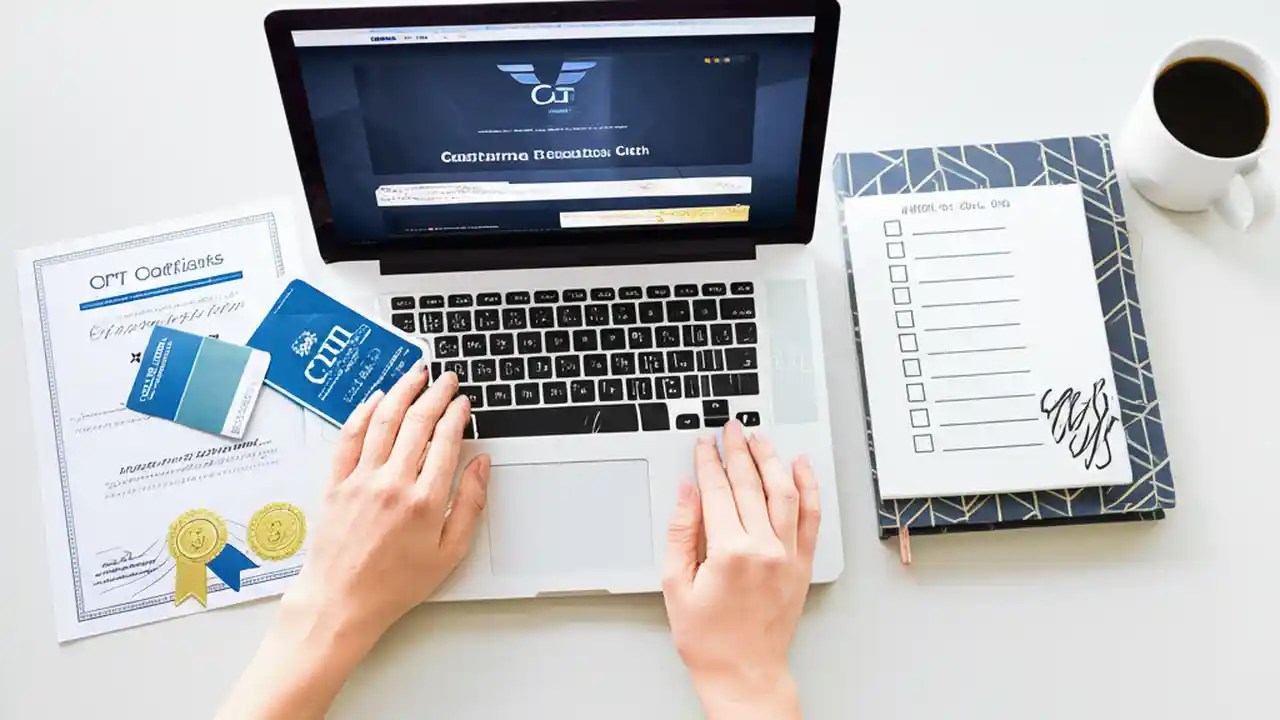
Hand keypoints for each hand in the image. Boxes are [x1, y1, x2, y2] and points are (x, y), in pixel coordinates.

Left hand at [286, 367, 489, 643]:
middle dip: (435, 394)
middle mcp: (392, 483)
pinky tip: (375, 398)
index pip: (446, 440)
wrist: (341, 602)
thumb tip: (481, 466)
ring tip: (415, 374)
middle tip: (446, 379)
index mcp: (425, 500)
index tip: (463, 403)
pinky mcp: (336, 483)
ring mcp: (361, 480)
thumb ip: (470, 504)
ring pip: (383, 420)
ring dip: (402, 391)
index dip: (457, 414)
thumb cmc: (395, 584)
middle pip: (417, 422)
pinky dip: (363, 412)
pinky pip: (350, 437)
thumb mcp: (449, 553)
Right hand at [662, 421, 820, 719]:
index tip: (703, 443)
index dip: (708, 462)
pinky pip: (810, 517)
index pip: (716, 491)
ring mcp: (787, 555)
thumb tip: (688, 492)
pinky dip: (808, 488)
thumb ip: (681, 532)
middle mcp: (763, 549)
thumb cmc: (708, 639)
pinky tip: (800, 467)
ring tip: (760, 439)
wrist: (744, 674)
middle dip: (737, 451)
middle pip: (750, 485)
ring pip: (784, 492)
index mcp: (729, 552)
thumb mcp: (675, 585)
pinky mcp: (802, 564)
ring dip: (771, 460)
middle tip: (730, 429)